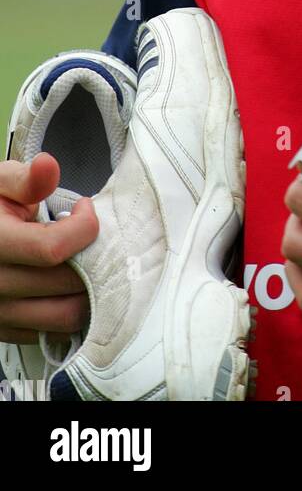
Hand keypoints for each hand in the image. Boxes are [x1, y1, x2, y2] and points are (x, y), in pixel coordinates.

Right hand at [0, 153, 96, 344]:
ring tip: (88, 262)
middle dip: (93, 257)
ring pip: (64, 315)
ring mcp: (0, 312)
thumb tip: (47, 166)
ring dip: (88, 291)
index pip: (53, 248)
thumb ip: (27, 179)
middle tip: (95, 237)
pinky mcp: (5, 329)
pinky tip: (71, 286)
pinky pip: (52, 332)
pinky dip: (69, 311)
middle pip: (65, 283)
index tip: (85, 209)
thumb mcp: (1, 182)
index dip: (83, 226)